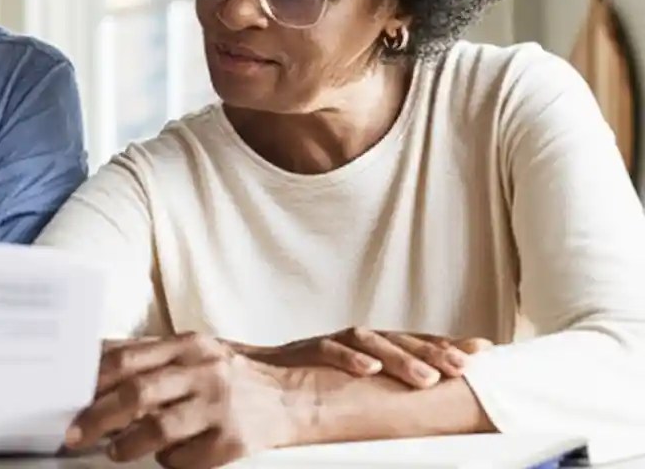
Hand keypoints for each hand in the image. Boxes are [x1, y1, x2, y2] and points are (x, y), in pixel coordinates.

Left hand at [66, 333, 299, 467]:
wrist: (291, 396)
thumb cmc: (227, 375)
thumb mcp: (190, 353)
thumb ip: (146, 356)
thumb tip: (92, 362)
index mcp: (186, 346)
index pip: (127, 359)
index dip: (91, 381)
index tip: (67, 399)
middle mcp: (203, 372)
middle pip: (138, 394)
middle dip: (99, 417)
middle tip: (76, 434)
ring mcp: (219, 407)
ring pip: (159, 429)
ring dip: (127, 444)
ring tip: (115, 450)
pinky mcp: (234, 442)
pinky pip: (187, 458)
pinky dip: (169, 461)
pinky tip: (166, 457)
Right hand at [245, 328, 493, 388]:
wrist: (255, 381)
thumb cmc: (310, 388)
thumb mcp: (357, 389)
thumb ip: (387, 391)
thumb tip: (433, 401)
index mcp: (371, 349)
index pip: (414, 340)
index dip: (447, 342)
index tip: (483, 349)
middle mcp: (354, 341)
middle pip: (398, 337)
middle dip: (433, 349)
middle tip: (463, 366)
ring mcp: (329, 343)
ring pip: (369, 341)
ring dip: (400, 357)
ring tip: (427, 377)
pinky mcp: (303, 352)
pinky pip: (327, 349)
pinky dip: (349, 359)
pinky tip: (369, 370)